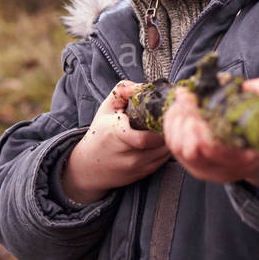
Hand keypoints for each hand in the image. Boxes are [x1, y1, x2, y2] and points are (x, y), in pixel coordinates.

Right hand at [61, 80, 171, 203]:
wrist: (88, 168)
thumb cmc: (99, 134)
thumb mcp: (106, 109)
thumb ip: (122, 91)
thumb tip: (143, 85)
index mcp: (116, 134)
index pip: (146, 136)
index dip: (159, 123)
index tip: (163, 112)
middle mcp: (128, 154)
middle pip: (161, 142)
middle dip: (168, 128)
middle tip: (170, 117)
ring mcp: (137, 166)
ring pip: (166, 151)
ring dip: (169, 138)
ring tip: (165, 126)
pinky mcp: (143, 174)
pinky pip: (164, 159)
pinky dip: (166, 148)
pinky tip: (161, 139)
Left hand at [163, 77, 258, 191]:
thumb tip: (251, 87)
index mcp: (246, 157)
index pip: (212, 144)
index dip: (198, 118)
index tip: (191, 96)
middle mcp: (225, 170)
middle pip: (192, 149)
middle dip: (185, 118)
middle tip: (186, 97)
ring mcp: (209, 172)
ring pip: (180, 150)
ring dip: (177, 123)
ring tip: (183, 103)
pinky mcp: (196, 167)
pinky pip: (174, 149)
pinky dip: (171, 127)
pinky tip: (179, 112)